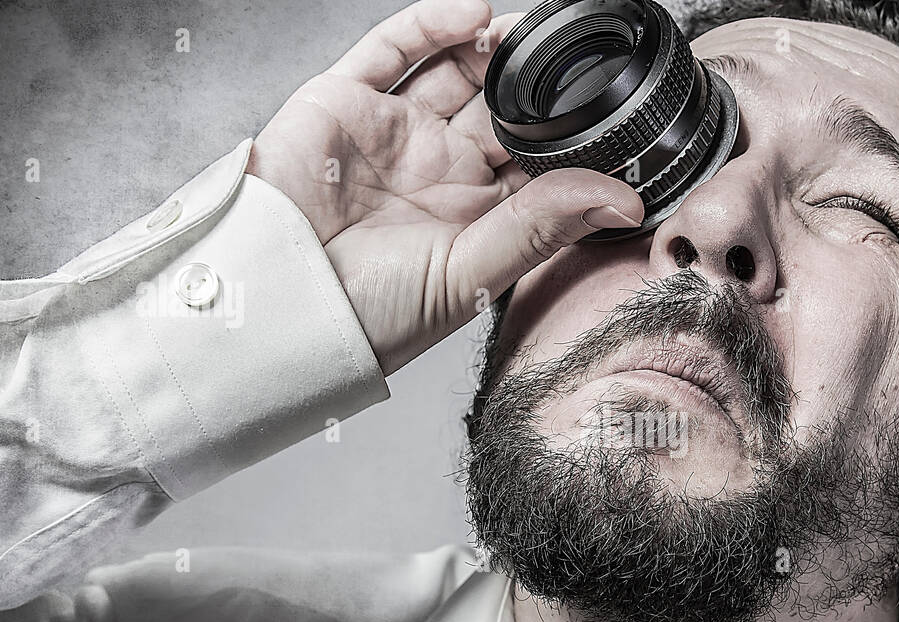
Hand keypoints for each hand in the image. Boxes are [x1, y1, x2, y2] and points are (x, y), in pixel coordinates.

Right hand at [245, 0, 643, 374]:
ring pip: (454, 69)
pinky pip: (393, 48)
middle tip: (575, 60)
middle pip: (500, 109)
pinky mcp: (344, 101)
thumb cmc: (366, 315)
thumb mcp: (470, 275)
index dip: (569, 137)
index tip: (612, 115)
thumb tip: (622, 200)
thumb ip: (542, 228)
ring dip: (494, 48)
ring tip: (531, 34)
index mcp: (473, 217)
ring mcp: (393, 132)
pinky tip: (475, 18)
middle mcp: (437, 170)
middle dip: (535, 84)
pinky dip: (433, 24)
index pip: (535, 164)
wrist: (276, 306)